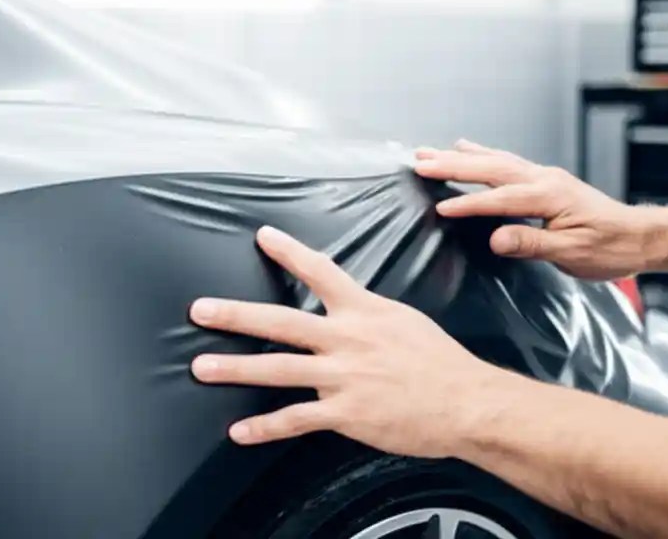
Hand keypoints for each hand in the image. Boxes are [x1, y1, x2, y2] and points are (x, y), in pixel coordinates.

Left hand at [189, 226, 518, 457]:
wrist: (467, 402)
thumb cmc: (440, 362)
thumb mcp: (404, 321)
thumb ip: (367, 314)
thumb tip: (347, 308)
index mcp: (364, 310)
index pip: (322, 271)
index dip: (290, 252)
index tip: (262, 236)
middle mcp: (348, 338)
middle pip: (282, 322)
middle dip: (237, 315)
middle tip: (200, 310)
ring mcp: (344, 377)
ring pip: (280, 369)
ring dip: (236, 369)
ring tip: (202, 367)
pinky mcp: (346, 412)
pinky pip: (297, 419)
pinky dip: (265, 427)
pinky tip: (239, 432)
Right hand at [414, 139, 662, 279]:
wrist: (640, 237)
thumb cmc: (610, 249)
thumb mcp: (574, 254)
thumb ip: (532, 244)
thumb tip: (495, 239)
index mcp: (549, 196)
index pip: (500, 199)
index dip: (468, 203)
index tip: (439, 207)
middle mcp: (544, 179)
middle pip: (491, 168)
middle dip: (452, 165)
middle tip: (418, 162)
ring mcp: (545, 176)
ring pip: (495, 161)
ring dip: (461, 156)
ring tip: (430, 151)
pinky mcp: (545, 180)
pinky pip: (506, 162)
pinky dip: (482, 155)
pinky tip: (468, 150)